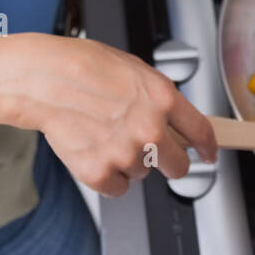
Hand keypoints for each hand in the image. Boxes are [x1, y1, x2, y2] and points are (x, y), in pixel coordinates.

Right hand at [6, 35, 217, 197]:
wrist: (45, 80)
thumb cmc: (83, 66)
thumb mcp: (133, 68)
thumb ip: (157, 96)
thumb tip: (171, 118)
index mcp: (162, 98)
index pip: (201, 132)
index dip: (208, 147)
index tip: (208, 154)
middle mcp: (150, 129)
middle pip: (178, 166)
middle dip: (171, 163)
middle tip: (152, 152)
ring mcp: (125, 153)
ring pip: (141, 173)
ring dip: (128, 161)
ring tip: (104, 133)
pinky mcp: (100, 173)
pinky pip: (117, 187)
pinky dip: (107, 175)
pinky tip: (94, 149)